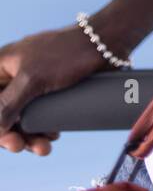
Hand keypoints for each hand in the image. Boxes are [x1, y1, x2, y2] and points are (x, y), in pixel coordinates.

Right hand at [0, 24, 115, 155]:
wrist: (105, 43)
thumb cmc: (67, 52)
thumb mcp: (32, 78)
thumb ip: (8, 104)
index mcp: (3, 65)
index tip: (11, 141)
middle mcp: (14, 74)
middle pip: (3, 113)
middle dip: (13, 134)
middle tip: (22, 147)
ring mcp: (33, 82)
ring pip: (22, 117)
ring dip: (30, 136)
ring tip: (45, 148)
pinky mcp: (50, 89)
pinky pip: (40, 114)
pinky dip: (43, 128)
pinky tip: (52, 135)